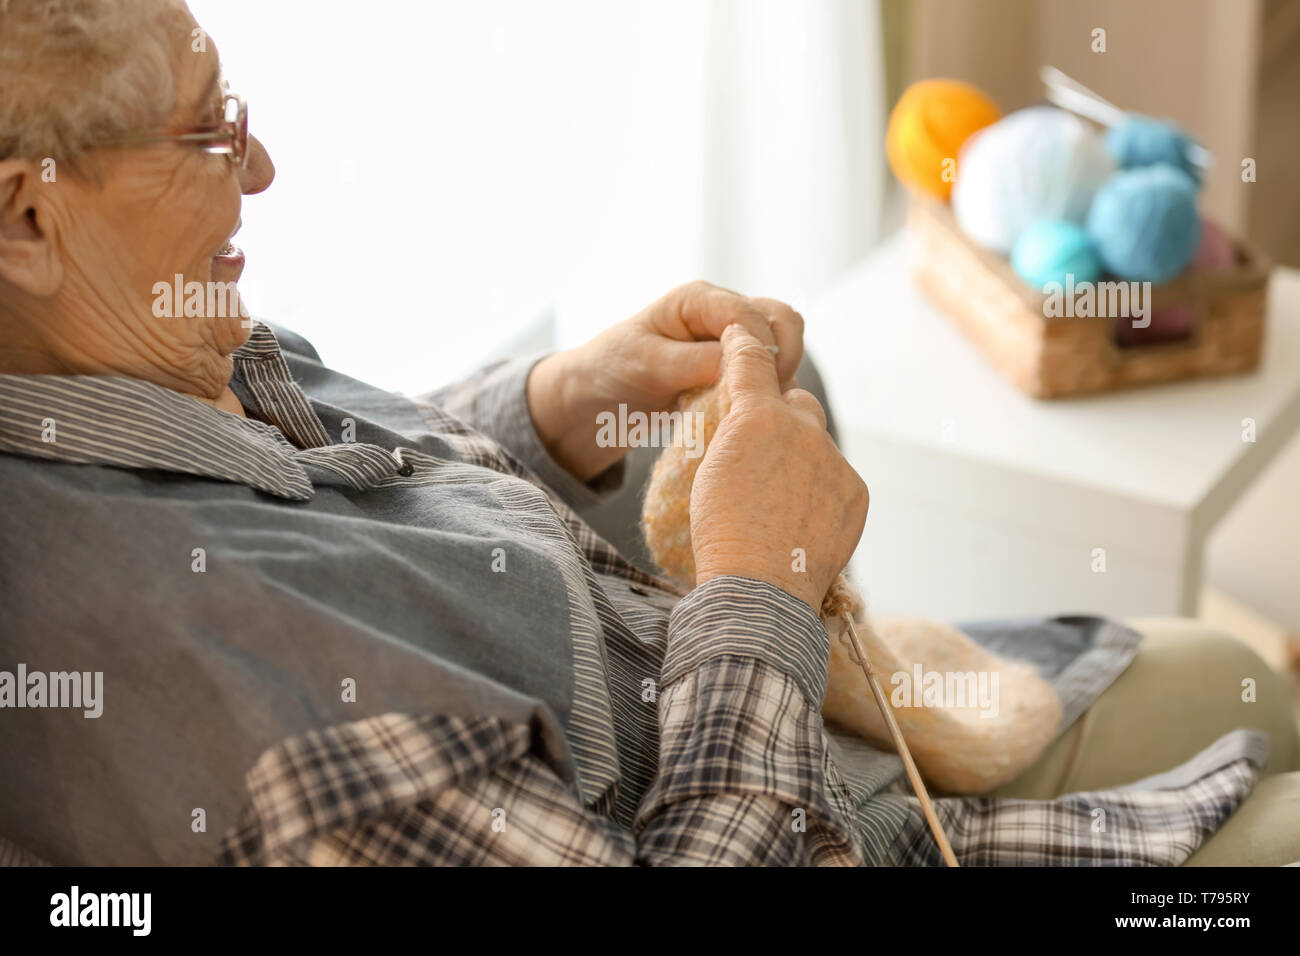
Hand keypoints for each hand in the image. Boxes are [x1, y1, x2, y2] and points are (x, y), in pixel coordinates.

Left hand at [527, 281, 803, 480]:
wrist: (598, 397)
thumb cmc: (613, 370)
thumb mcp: (648, 365)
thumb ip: (696, 362)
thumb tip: (742, 366)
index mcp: (698, 299)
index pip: (751, 314)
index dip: (761, 348)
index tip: (756, 386)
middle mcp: (721, 312)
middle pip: (781, 321)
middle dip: (782, 357)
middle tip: (766, 397)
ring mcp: (732, 339)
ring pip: (783, 346)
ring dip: (780, 375)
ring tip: (760, 406)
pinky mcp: (735, 366)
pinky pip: (770, 372)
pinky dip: (770, 389)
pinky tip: (753, 412)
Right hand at [689, 324, 867, 610]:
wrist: (759, 589)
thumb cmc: (720, 534)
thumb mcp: (707, 472)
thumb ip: (735, 435)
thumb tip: (752, 424)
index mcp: (755, 418)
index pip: (751, 361)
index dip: (745, 344)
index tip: (742, 333)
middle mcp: (801, 428)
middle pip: (796, 402)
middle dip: (782, 417)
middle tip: (763, 455)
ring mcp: (833, 460)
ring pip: (818, 445)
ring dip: (803, 460)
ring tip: (780, 503)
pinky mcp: (855, 491)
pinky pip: (837, 479)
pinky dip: (822, 493)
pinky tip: (801, 523)